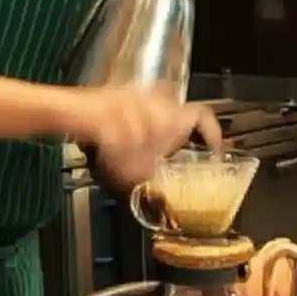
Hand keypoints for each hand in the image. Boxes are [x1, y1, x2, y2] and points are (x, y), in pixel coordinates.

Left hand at [70, 86, 223, 186]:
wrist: (83, 116)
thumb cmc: (119, 144)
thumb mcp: (140, 178)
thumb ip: (155, 191)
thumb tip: (159, 205)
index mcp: (179, 117)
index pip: (206, 119)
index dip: (212, 134)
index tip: (213, 147)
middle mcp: (163, 100)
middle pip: (180, 113)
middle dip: (178, 132)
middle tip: (174, 151)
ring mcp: (138, 92)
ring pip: (154, 109)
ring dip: (153, 125)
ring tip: (145, 148)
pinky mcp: (115, 91)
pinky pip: (131, 107)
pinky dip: (131, 121)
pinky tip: (120, 139)